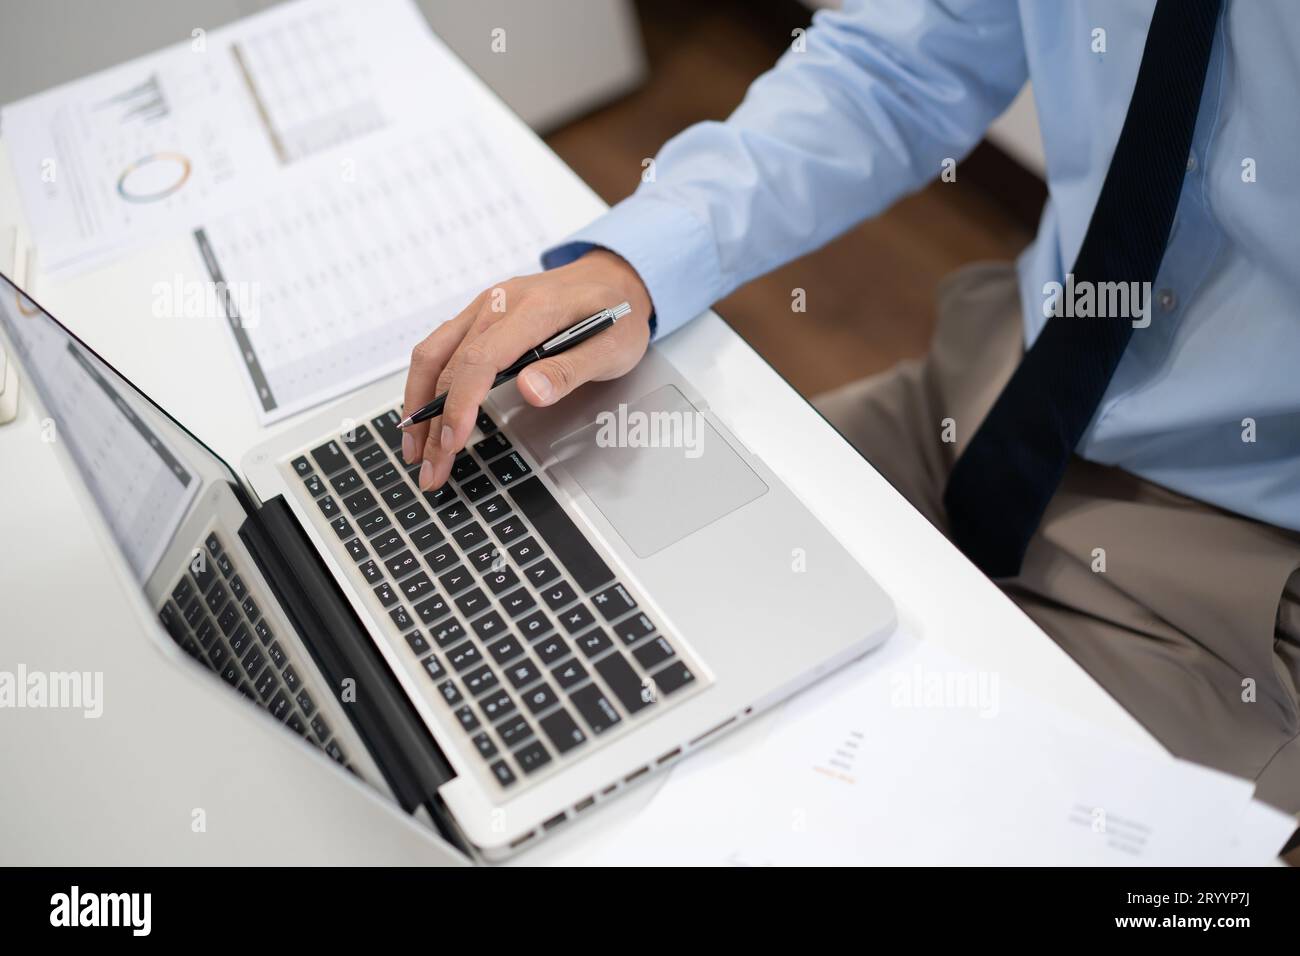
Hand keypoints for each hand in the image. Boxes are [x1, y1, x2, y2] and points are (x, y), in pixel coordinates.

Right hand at [401, 249, 652, 489]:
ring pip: (433, 353)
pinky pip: (439, 346)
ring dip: (416, 403)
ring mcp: (485, 305)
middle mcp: (500, 301)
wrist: (614, 277)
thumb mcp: (614, 348)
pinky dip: (424, 383)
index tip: (452, 442)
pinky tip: (422, 414)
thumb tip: (529, 391)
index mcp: (534, 308)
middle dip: (433, 422)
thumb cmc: (617, 314)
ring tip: (414, 449)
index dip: (461, 404)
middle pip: (450, 364)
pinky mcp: (478, 314)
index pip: (481, 359)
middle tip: (430, 469)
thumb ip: (571, 370)